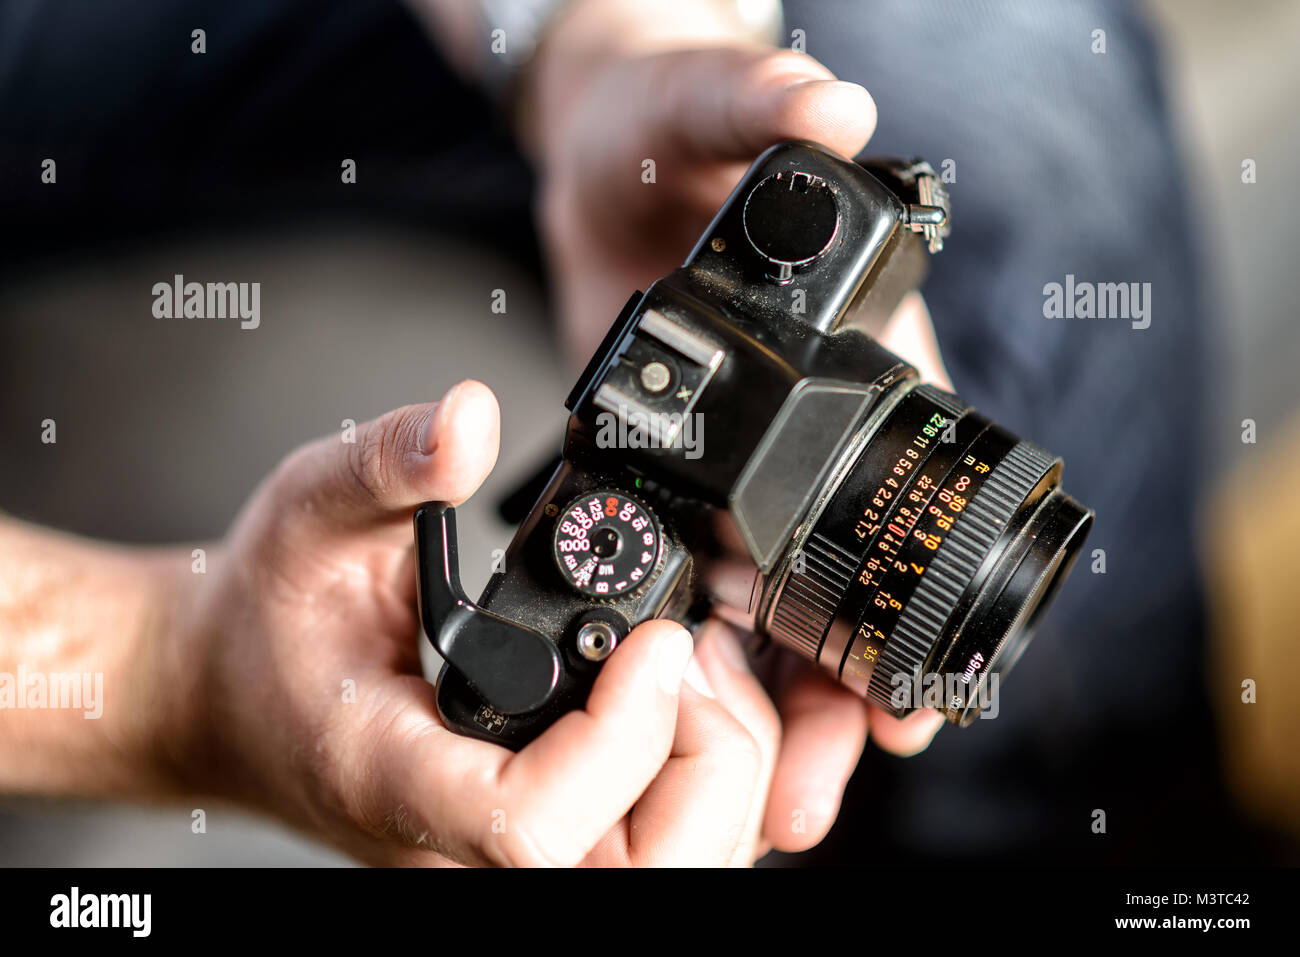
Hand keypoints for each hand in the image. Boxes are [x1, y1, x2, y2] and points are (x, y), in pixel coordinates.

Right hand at [153, 380, 790, 865]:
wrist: (225, 697)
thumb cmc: (261, 623)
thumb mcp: (310, 513)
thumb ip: (388, 461)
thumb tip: (468, 418)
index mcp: (398, 775)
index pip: (534, 824)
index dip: (623, 738)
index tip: (652, 639)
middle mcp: (460, 842)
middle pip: (645, 870)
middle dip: (708, 758)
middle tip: (685, 655)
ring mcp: (499, 854)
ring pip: (670, 867)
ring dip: (715, 770)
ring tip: (679, 668)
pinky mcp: (529, 843)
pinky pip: (654, 848)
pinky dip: (693, 779)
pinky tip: (668, 698)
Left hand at [525, 11, 954, 851]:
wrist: (606, 156)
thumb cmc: (669, 124)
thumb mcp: (704, 107)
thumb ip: (758, 106)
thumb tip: (831, 105)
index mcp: (859, 351)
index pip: (912, 486)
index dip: (921, 595)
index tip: (916, 697)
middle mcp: (813, 425)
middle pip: (852, 580)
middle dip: (839, 695)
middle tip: (815, 792)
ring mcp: (751, 459)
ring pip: (785, 607)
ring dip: (779, 708)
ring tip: (765, 802)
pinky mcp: (688, 476)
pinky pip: (712, 583)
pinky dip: (713, 658)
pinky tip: (697, 727)